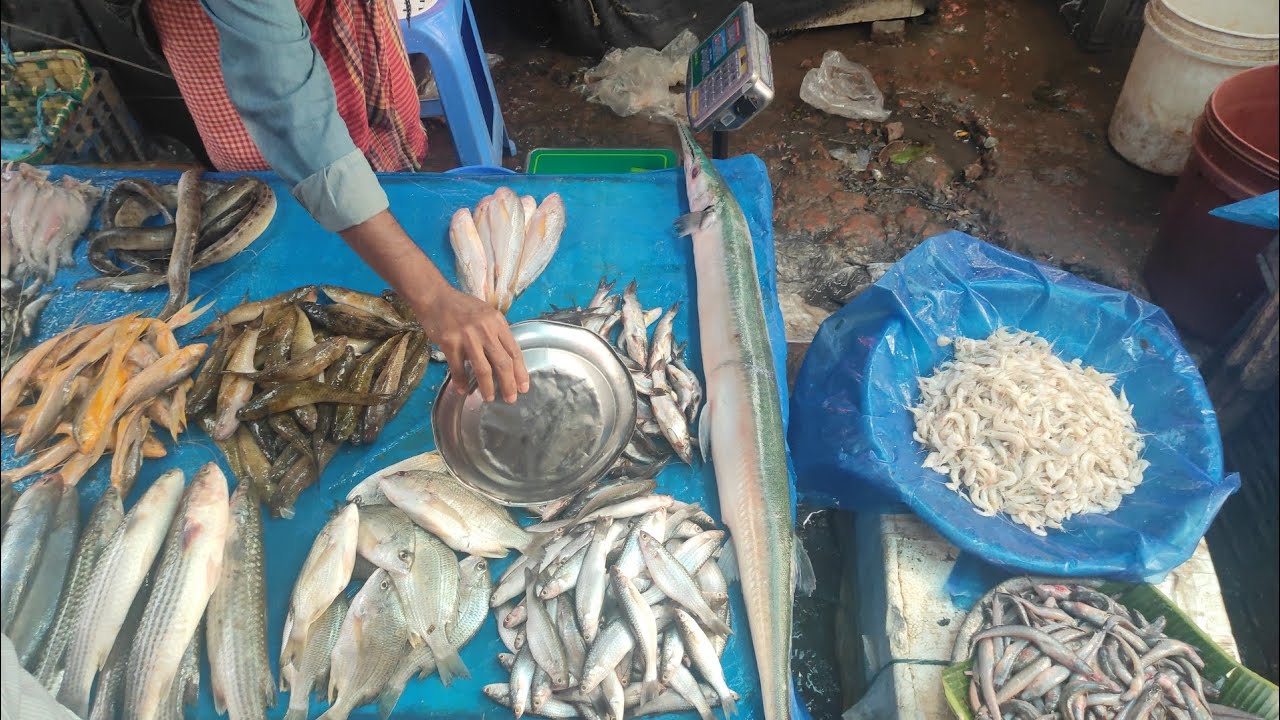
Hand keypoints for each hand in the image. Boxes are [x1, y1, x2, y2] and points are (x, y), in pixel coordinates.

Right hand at [416, 287, 528, 402]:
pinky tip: (463, 390)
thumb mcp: (486, 314)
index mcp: (497, 322)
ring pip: (483, 369)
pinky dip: (461, 381)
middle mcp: (485, 330)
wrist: (435, 296)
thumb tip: (505, 357)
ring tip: (490, 398)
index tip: (524, 387)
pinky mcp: (450, 343)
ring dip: (488, 387)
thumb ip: (496, 332)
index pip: (514, 351)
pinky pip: (458, 368)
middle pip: (503, 363)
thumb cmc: (461, 306)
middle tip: (511, 399)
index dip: (520, 372)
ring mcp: (468, 337)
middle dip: (509, 384)